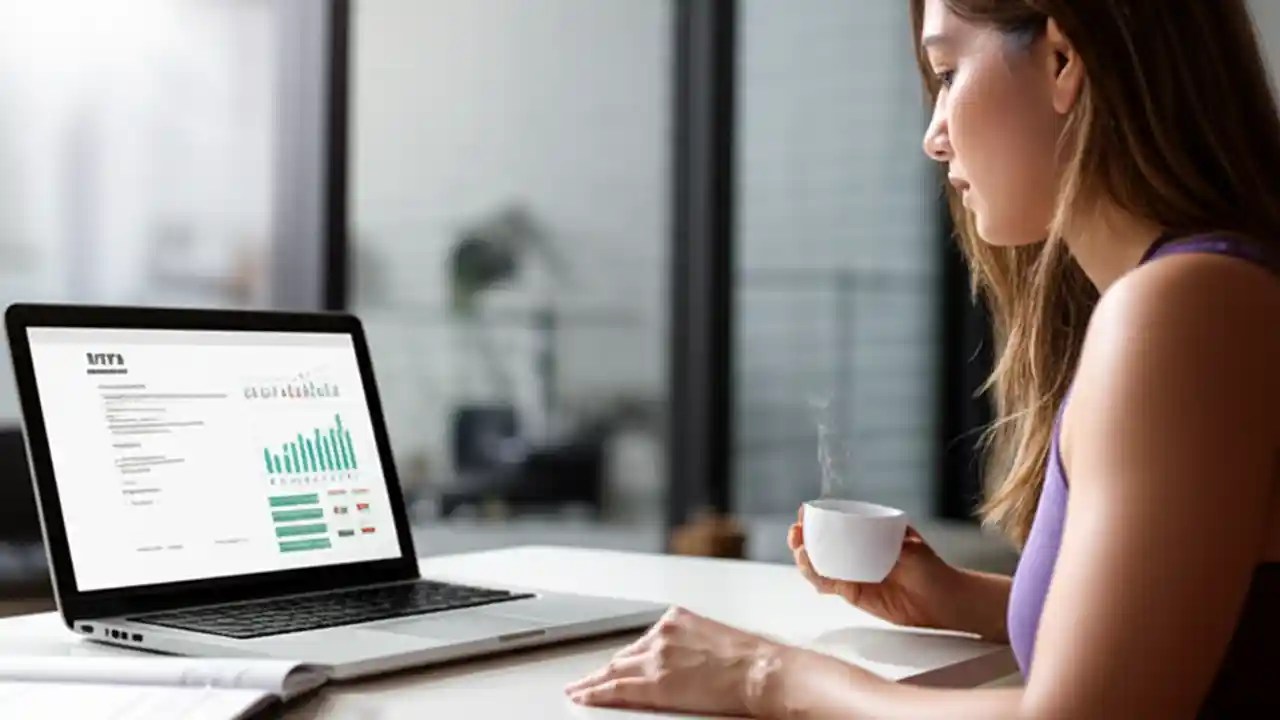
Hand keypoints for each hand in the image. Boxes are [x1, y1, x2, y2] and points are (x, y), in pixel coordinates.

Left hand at [564, 606, 784, 715]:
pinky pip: (616, 688)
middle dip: (608, 669)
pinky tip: (584, 696)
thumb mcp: (714, 638)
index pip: (642, 642)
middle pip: (625, 656)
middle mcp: (662, 634)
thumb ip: (691, 645)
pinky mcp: (653, 682)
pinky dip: (596, 692)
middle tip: (589, 679)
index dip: (626, 656)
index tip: (615, 663)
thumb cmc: (750, 660)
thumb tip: (684, 662)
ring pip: (614, 671)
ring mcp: (655, 657)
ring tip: (580, 690)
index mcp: (677, 620)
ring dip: (595, 681)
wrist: (760, 672)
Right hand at [789, 506, 957, 628]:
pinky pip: (830, 585)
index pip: (834, 524)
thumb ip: (894, 541)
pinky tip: (813, 573)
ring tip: (801, 552)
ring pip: (819, 565)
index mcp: (866, 535)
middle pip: (818, 544)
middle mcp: (854, 553)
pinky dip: (818, 579)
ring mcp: (852, 574)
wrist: (941, 601)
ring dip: (805, 558)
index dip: (814, 519)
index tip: (803, 512)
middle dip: (801, 538)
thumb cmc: (931, 568)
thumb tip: (873, 535)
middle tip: (796, 533)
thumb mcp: (913, 546)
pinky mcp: (854, 594)